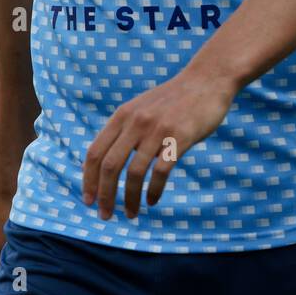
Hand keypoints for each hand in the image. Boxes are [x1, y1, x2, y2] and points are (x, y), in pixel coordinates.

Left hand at [81, 66, 238, 220]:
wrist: (207, 79)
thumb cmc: (174, 99)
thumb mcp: (142, 108)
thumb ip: (125, 129)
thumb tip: (108, 162)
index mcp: (122, 115)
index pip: (95, 152)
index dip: (88, 179)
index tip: (88, 200)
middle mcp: (135, 122)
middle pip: (109, 166)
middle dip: (104, 195)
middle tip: (105, 215)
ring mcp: (157, 130)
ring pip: (134, 173)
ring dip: (129, 199)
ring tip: (130, 214)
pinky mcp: (179, 138)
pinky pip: (160, 172)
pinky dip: (153, 191)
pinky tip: (151, 201)